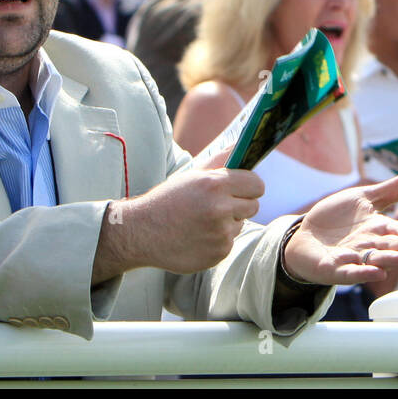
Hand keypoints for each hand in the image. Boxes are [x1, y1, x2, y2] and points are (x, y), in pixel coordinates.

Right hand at [103, 167, 263, 277]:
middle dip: (240, 204)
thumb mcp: (192, 175)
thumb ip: (221, 159)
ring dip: (227, 223)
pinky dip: (218, 240)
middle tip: (219, 205)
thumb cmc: (168, 200)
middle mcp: (220, 209)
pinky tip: (198, 236)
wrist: (141, 233)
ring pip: (240, 224)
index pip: (256, 184)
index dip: (250, 186)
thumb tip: (242, 145)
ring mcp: (220, 234)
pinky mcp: (218, 253)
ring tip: (202, 222)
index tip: (242, 188)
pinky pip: (230, 242)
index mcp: (214, 185)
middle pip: (253, 206)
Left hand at [283, 173, 397, 285]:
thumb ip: (395, 189)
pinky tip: (376, 273)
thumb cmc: (338, 218)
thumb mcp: (365, 197)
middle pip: (390, 247)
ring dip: (389, 261)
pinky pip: (349, 273)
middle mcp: (369, 246)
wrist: (306, 235)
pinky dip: (362, 273)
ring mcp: (352, 259)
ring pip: (374, 260)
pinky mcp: (333, 269)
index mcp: (378, 229)